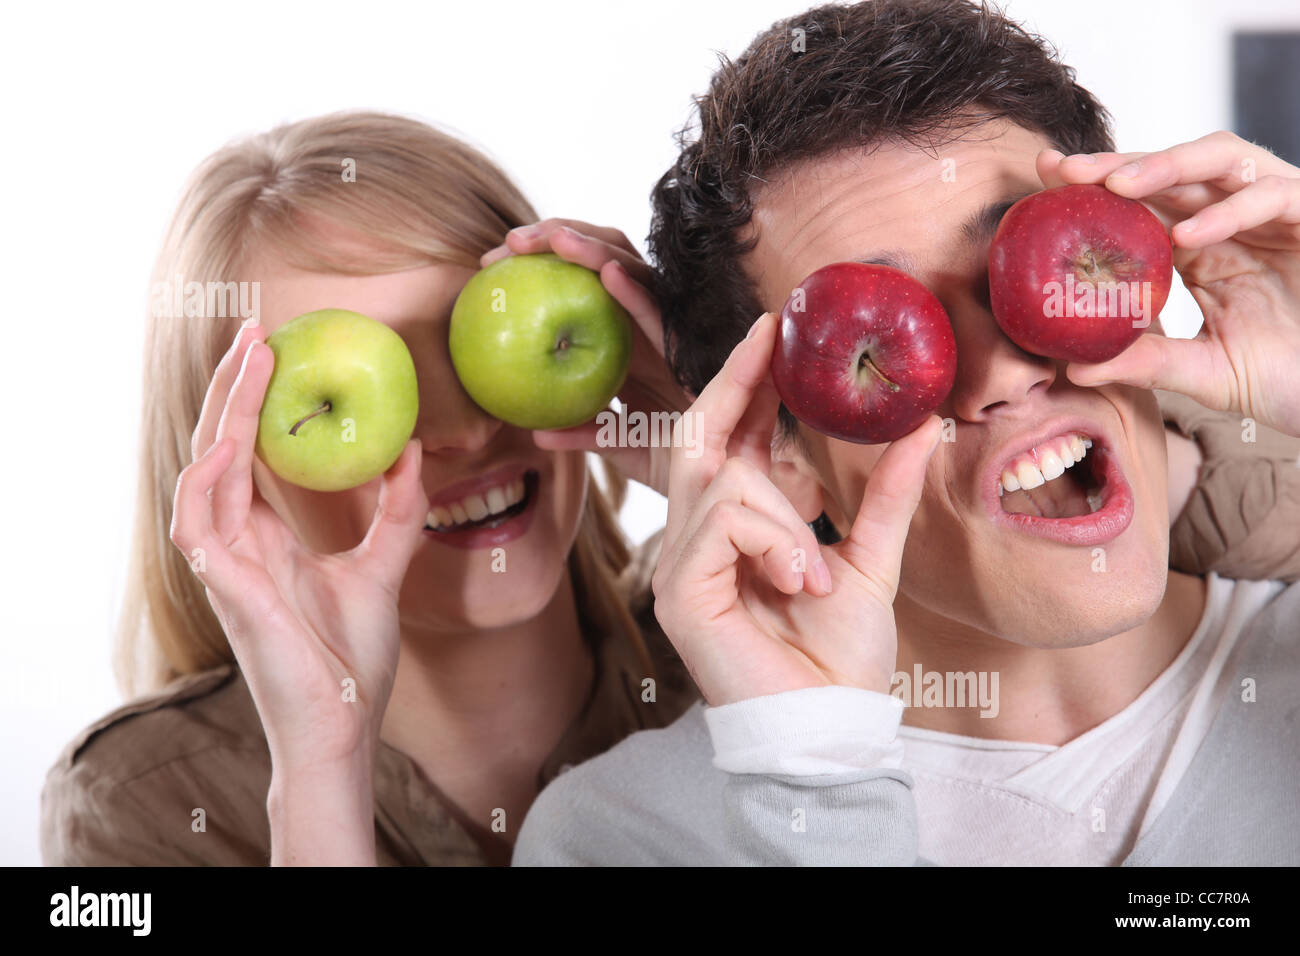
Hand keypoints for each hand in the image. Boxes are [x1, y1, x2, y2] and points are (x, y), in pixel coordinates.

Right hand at [169, 320, 427, 777]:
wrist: (344, 725)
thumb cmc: (350, 659)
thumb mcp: (384, 568)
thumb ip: (397, 512)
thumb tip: (415, 450)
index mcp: (265, 536)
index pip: (250, 452)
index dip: (256, 400)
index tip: (277, 348)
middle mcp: (237, 542)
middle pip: (221, 447)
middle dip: (233, 388)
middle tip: (257, 331)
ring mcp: (224, 564)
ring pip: (204, 470)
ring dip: (223, 413)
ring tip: (249, 360)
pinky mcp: (223, 588)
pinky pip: (198, 520)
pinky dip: (209, 477)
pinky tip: (232, 438)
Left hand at [482, 219, 689, 492]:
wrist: (726, 480)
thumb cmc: (682, 460)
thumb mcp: (621, 446)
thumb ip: (584, 434)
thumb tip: (536, 434)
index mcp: (625, 338)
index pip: (580, 280)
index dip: (539, 263)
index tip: (489, 269)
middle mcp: (646, 324)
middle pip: (603, 256)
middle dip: (557, 237)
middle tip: (507, 245)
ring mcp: (669, 330)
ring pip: (631, 268)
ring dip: (589, 247)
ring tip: (550, 239)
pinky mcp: (691, 347)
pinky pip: (661, 313)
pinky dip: (634, 290)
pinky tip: (605, 273)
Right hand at [650, 311, 942, 705]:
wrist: (831, 721)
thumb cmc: (840, 652)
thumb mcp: (871, 558)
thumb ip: (886, 494)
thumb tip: (922, 426)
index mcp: (734, 528)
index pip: (725, 439)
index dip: (742, 383)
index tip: (773, 333)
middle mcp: (693, 540)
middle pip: (697, 436)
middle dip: (732, 381)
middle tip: (770, 334)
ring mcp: (677, 565)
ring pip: (725, 481)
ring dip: (786, 516)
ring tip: (817, 573)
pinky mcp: (677, 591)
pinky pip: (724, 522)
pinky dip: (775, 542)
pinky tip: (800, 583)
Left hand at [1038, 132, 1299, 437]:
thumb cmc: (1280, 379)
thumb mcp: (1201, 373)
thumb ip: (1145, 363)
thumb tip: (1073, 370)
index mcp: (1198, 246)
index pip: (1142, 201)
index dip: (1096, 184)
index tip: (1043, 177)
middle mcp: (1232, 220)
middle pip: (1172, 169)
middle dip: (1117, 163)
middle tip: (1065, 170)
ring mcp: (1274, 214)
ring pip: (1221, 160)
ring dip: (1167, 166)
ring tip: (1117, 185)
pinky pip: (1273, 194)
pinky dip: (1227, 210)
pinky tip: (1186, 236)